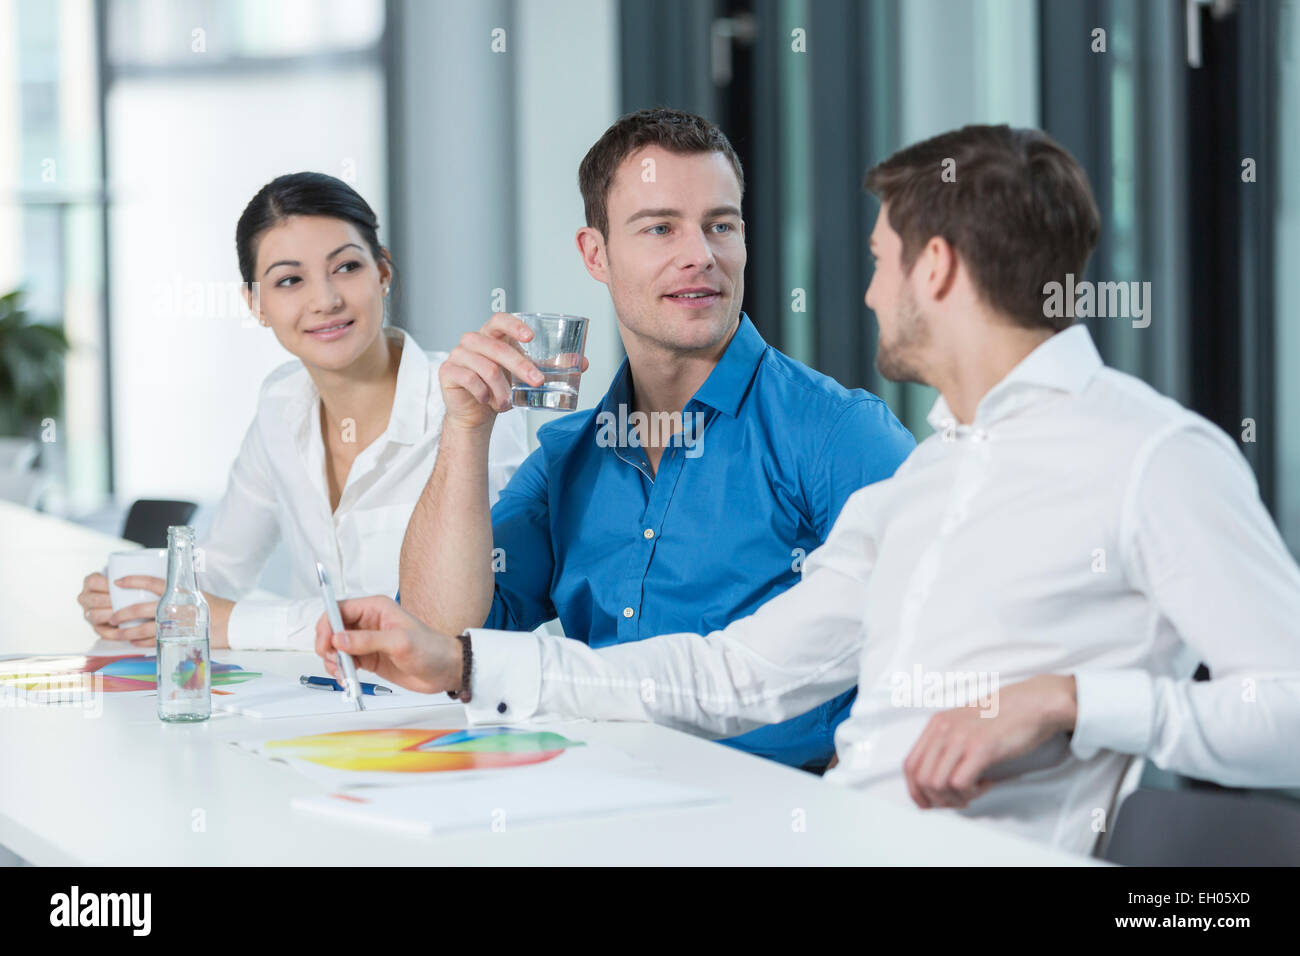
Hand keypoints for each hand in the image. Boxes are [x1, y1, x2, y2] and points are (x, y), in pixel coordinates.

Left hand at [78, 572, 233, 647]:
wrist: (233, 624)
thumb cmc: (215, 608)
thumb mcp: (197, 594)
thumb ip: (177, 594)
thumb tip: (156, 594)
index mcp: (180, 592)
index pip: (152, 582)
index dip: (134, 581)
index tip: (118, 581)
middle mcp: (175, 606)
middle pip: (141, 608)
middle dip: (122, 613)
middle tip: (111, 616)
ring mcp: (175, 623)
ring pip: (143, 628)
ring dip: (127, 631)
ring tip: (117, 632)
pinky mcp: (178, 638)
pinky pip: (152, 641)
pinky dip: (140, 642)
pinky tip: (133, 641)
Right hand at [314, 595, 462, 695]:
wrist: (445, 671)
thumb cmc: (431, 650)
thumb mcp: (399, 642)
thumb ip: (367, 640)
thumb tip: (339, 639)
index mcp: (376, 608)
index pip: (339, 609)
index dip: (327, 624)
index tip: (326, 644)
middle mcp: (369, 622)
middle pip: (333, 628)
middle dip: (328, 645)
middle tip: (335, 662)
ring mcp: (367, 641)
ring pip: (336, 646)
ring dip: (334, 660)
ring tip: (344, 673)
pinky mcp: (368, 658)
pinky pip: (345, 661)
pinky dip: (341, 670)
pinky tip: (348, 678)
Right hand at [439, 313, 588, 429]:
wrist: (476, 412)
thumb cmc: (500, 386)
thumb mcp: (525, 375)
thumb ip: (550, 366)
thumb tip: (582, 363)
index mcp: (491, 334)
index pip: (500, 319)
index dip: (514, 326)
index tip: (530, 337)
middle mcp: (473, 340)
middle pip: (497, 347)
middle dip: (520, 366)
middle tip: (538, 381)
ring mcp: (458, 355)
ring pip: (485, 368)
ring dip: (502, 389)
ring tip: (508, 403)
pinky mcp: (447, 371)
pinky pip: (469, 380)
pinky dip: (484, 394)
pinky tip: (489, 402)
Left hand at [902, 675, 1077, 809]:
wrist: (1033, 704)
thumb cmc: (1003, 716)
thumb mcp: (964, 724)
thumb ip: (947, 743)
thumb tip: (935, 777)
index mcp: (936, 724)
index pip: (909, 765)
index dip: (915, 790)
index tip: (929, 803)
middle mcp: (943, 729)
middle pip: (921, 779)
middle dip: (937, 799)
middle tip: (958, 799)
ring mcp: (960, 738)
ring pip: (937, 784)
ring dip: (955, 797)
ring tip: (975, 790)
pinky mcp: (981, 748)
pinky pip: (960, 783)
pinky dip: (971, 792)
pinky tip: (986, 782)